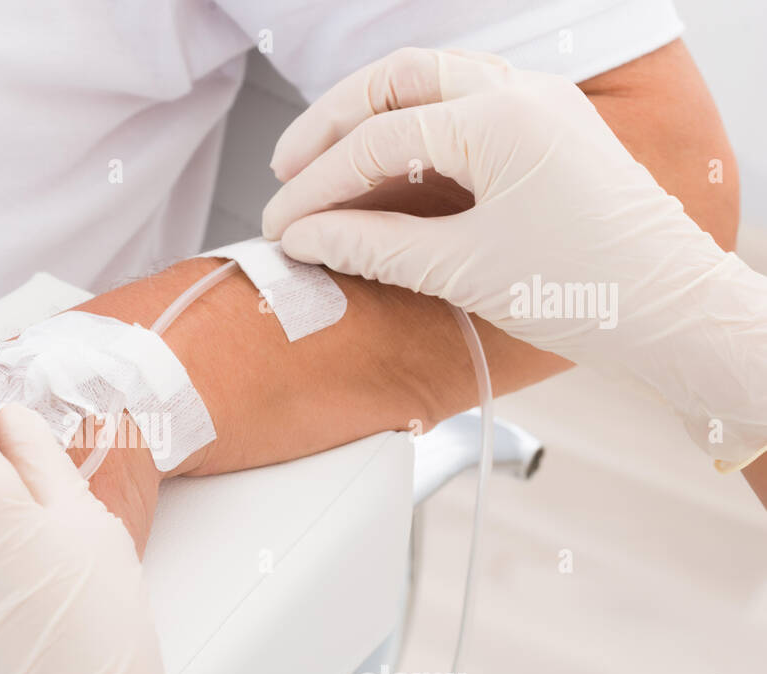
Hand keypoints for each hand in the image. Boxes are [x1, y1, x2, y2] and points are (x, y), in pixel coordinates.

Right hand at [262, 47, 766, 467]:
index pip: (377, 140)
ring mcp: (538, 104)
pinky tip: (384, 170)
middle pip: (396, 81)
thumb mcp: (462, 269)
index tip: (281, 225)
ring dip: (371, 118)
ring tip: (325, 165)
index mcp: (500, 119)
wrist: (672, 312)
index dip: (317, 187)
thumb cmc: (584, 290)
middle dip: (332, 124)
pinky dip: (413, 131)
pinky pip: (463, 106)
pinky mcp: (546, 129)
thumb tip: (307, 237)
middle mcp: (521, 93)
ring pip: (430, 83)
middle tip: (287, 171)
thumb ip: (373, 244)